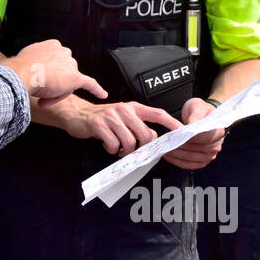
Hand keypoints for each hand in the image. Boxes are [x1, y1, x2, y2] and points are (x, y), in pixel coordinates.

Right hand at [8, 39, 108, 106]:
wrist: (22, 74)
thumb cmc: (21, 68)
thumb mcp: (28, 57)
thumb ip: (37, 60)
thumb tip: (35, 66)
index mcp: (53, 45)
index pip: (56, 62)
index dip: (47, 74)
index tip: (38, 80)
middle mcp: (64, 52)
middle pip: (63, 72)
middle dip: (53, 83)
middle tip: (40, 90)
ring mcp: (71, 64)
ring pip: (68, 82)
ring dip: (57, 92)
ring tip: (43, 95)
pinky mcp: (76, 78)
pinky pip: (90, 84)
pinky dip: (97, 90)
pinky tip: (102, 94)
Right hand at [66, 101, 183, 155]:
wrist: (76, 114)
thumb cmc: (103, 120)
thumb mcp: (123, 119)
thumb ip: (138, 126)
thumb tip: (153, 140)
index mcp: (133, 107)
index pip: (157, 113)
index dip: (171, 122)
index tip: (182, 131)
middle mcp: (124, 109)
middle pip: (145, 134)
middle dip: (142, 148)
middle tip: (133, 152)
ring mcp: (111, 116)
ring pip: (129, 142)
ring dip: (125, 152)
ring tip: (118, 150)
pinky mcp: (99, 125)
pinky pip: (113, 144)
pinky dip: (111, 149)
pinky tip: (108, 145)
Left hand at [164, 97, 223, 169]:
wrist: (199, 116)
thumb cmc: (199, 110)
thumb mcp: (197, 106)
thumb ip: (195, 115)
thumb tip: (192, 123)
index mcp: (217, 131)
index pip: (203, 137)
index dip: (188, 137)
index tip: (175, 135)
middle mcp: (216, 145)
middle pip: (195, 149)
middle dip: (179, 145)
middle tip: (166, 142)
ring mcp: (210, 155)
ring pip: (191, 158)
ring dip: (176, 154)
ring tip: (165, 148)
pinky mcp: (202, 161)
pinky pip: (189, 165)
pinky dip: (178, 161)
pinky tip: (169, 156)